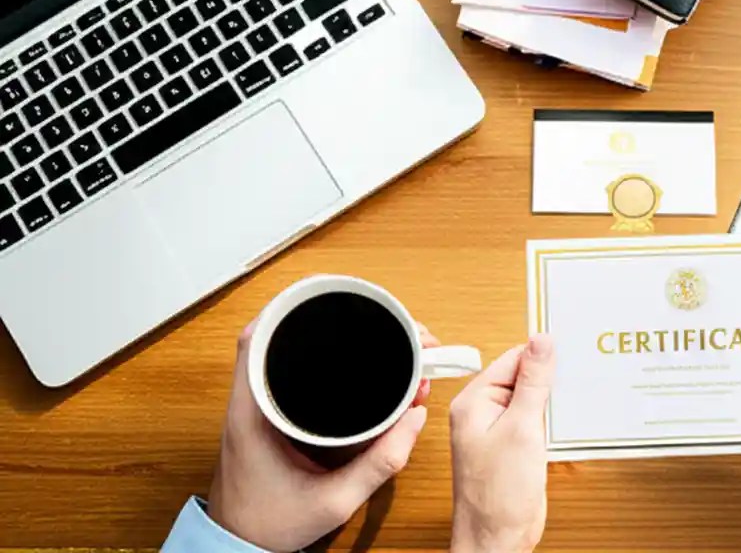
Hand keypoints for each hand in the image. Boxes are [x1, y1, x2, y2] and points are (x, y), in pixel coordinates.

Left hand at [206, 319, 436, 551]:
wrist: (238, 546)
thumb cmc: (273, 523)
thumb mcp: (335, 500)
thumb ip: (380, 463)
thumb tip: (416, 419)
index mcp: (253, 412)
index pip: (256, 339)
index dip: (290, 308)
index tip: (331, 298)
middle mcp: (249, 400)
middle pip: (280, 334)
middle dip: (331, 319)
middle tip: (377, 324)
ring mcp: (256, 405)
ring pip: (287, 350)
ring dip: (328, 338)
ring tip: (378, 339)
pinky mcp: (268, 413)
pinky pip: (290, 371)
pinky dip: (321, 360)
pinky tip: (355, 363)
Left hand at [449, 335, 554, 552]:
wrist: (498, 541)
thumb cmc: (498, 496)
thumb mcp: (522, 428)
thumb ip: (533, 382)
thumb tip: (542, 342)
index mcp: (474, 402)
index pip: (511, 359)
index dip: (541, 356)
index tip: (569, 351)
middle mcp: (482, 413)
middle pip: (522, 377)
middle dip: (549, 379)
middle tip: (577, 377)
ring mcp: (498, 432)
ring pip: (531, 400)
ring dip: (552, 401)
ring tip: (572, 402)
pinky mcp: (513, 448)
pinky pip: (535, 422)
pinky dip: (551, 421)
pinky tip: (566, 424)